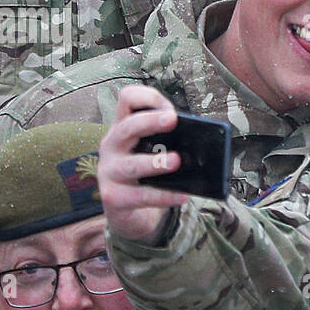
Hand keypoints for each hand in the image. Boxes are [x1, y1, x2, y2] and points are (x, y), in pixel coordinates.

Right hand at [98, 85, 187, 243]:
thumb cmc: (144, 174)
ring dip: (155, 162)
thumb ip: (168, 140)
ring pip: (131, 165)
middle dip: (150, 121)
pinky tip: (182, 195)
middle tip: (173, 120)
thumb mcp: (151, 150)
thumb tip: (201, 139)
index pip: (127, 98)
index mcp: (122, 127)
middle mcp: (112, 146)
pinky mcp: (113, 197)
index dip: (148, 98)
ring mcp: (109, 172)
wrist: (127, 211)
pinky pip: (141, 196)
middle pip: (126, 127)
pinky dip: (164, 196)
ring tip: (175, 161)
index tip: (170, 110)